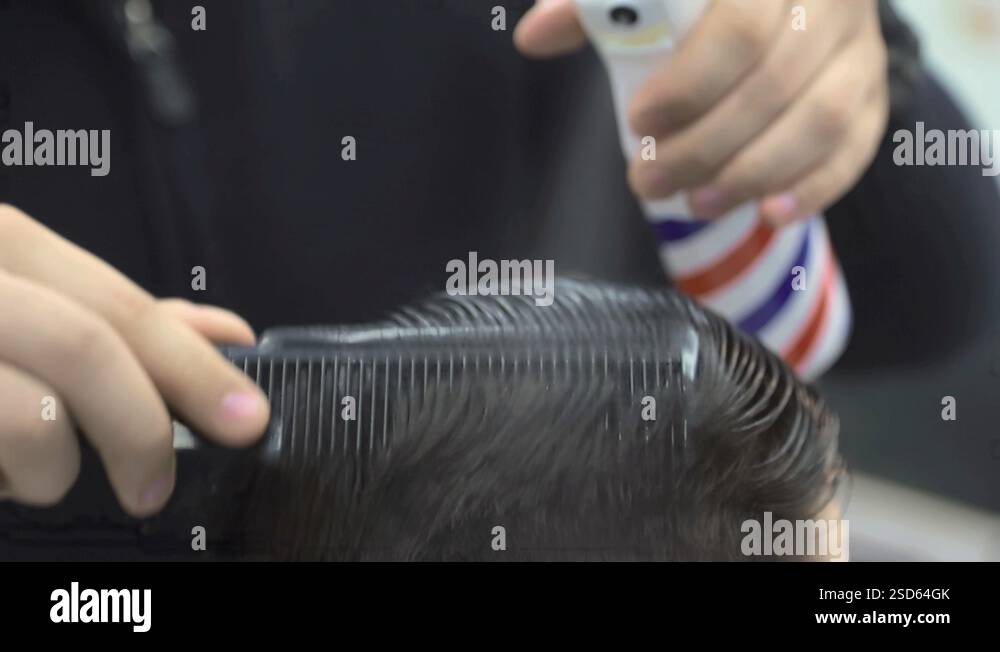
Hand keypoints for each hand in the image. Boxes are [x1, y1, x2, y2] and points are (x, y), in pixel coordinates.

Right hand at [0, 204, 268, 516]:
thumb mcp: (30, 300)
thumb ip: (117, 317)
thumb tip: (224, 335)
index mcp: (4, 245)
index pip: (121, 306)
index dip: (195, 368)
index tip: (248, 420)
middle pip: (84, 346)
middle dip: (143, 426)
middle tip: (156, 484)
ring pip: (25, 413)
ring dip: (54, 466)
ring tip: (45, 477)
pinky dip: (3, 476)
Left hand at [515, 0, 889, 225]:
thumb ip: (596, 3)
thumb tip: (533, 38)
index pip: (740, 28)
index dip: (688, 86)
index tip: (638, 122)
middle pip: (774, 85)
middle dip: (703, 148)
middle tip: (647, 182)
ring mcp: (861, 45)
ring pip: (823, 120)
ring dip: (752, 174)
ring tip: (697, 202)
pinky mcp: (876, 88)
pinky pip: (860, 145)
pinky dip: (816, 186)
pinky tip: (770, 213)